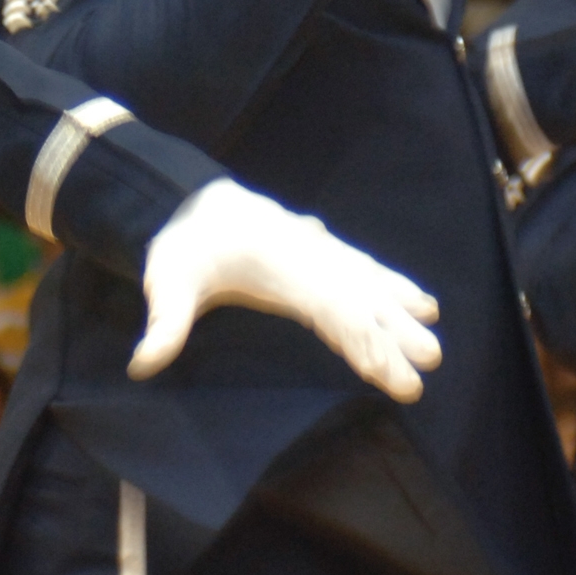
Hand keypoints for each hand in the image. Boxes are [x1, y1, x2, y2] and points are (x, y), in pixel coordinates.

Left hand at [132, 179, 442, 400]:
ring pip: (369, 282)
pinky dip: (392, 286)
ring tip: (434, 340)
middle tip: (430, 363)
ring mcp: (318, 250)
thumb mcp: (165, 283)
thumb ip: (162, 325)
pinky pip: (364, 268)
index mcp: (281, 268)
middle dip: (396, 334)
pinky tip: (418, 302)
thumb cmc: (181, 247)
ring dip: (401, 311)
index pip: (334, 311)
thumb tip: (141, 365)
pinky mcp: (319, 249)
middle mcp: (309, 258)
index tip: (393, 375)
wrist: (189, 199)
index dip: (366, 344)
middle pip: (362, 299)